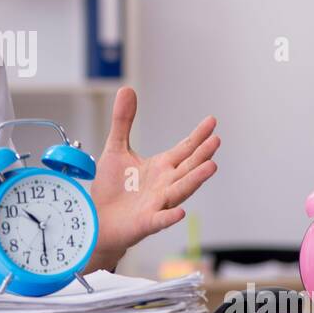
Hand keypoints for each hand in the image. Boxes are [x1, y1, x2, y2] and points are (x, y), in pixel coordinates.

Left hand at [86, 87, 219, 271]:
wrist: (97, 220)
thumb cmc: (111, 188)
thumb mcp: (116, 148)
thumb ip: (123, 121)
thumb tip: (127, 89)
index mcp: (161, 167)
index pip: (185, 149)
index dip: (198, 135)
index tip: (212, 121)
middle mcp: (165, 184)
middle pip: (188, 168)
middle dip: (201, 154)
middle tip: (216, 140)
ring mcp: (158, 204)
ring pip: (180, 191)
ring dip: (195, 180)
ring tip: (211, 166)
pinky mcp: (145, 222)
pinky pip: (160, 220)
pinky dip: (170, 217)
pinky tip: (181, 212)